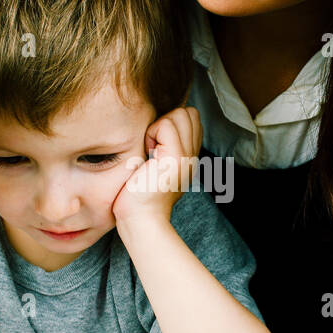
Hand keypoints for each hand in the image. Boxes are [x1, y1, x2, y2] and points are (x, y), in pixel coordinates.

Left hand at [111, 107, 201, 227]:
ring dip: (158, 127)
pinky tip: (147, 155)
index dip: (171, 123)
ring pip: (180, 114)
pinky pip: (166, 124)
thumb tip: (157, 123)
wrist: (140, 220)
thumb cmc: (138, 196)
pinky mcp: (177, 157)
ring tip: (150, 152)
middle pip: (189, 113)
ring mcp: (188, 156)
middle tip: (152, 148)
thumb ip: (162, 147)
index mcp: (190, 157)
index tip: (154, 147)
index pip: (191, 118)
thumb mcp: (154, 166)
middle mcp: (194, 156)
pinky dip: (151, 133)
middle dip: (167, 121)